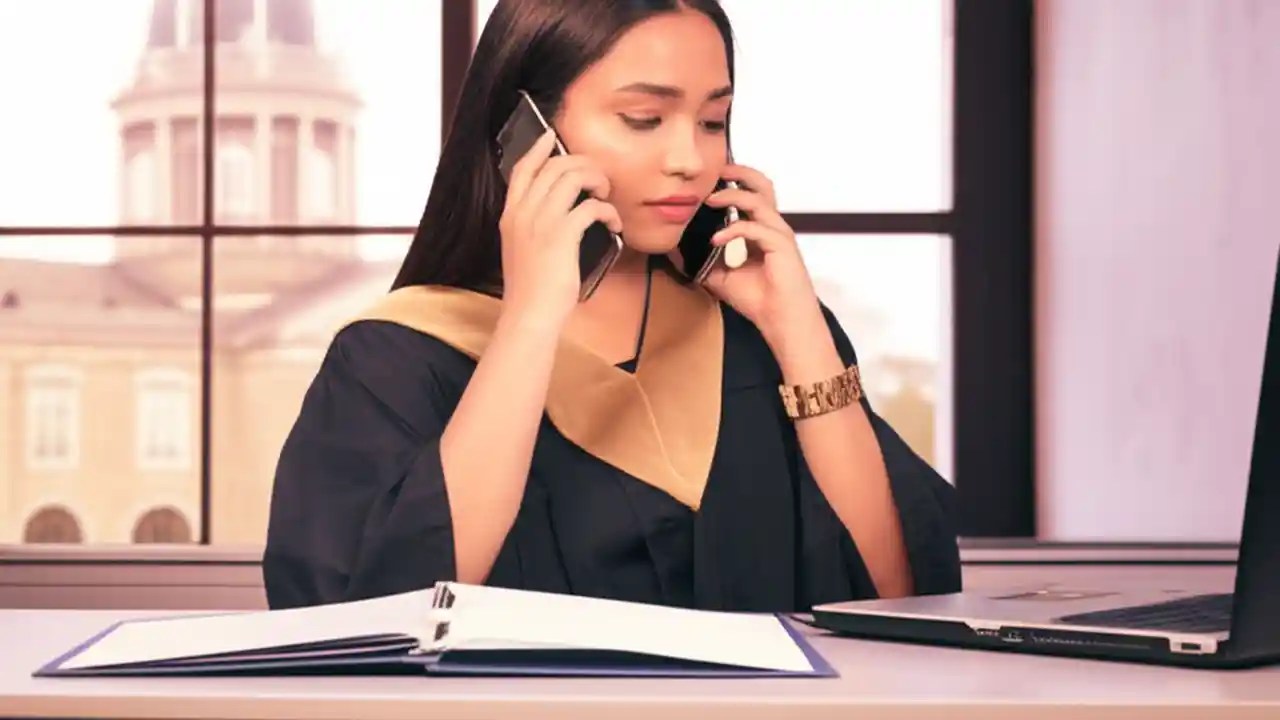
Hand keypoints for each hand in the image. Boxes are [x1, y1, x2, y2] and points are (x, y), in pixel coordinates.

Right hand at [498, 130, 622, 325]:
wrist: (529, 314)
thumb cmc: (531, 290)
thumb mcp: (522, 250)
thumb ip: (532, 228)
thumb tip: (559, 214)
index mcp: (510, 215)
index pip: (522, 169)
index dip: (539, 149)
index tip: (552, 135)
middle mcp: (523, 212)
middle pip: (554, 166)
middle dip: (582, 164)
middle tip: (599, 176)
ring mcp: (541, 221)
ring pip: (572, 177)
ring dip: (596, 180)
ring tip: (606, 195)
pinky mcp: (562, 234)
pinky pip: (591, 206)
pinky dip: (607, 210)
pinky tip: (613, 222)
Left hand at [699, 164, 821, 343]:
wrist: (781, 322)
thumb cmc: (759, 301)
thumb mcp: (721, 277)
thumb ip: (704, 261)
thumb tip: (676, 252)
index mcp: (761, 232)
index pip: (749, 196)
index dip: (731, 184)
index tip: (708, 181)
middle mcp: (772, 228)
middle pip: (762, 185)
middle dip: (739, 172)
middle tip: (716, 170)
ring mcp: (778, 235)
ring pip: (758, 200)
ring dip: (732, 195)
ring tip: (709, 199)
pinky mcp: (781, 246)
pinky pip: (755, 227)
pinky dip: (733, 230)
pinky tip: (716, 240)